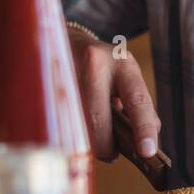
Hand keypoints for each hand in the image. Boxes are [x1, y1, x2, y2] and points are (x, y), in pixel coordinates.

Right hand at [70, 30, 160, 162]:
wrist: (65, 40)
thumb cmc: (101, 67)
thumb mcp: (123, 78)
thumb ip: (133, 107)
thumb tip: (139, 145)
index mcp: (122, 64)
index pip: (137, 100)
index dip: (143, 128)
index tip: (147, 151)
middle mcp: (94, 62)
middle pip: (98, 119)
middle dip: (106, 145)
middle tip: (110, 154)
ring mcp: (66, 70)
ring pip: (76, 122)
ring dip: (87, 140)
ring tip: (93, 140)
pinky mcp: (46, 81)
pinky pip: (58, 118)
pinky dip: (69, 131)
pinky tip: (73, 128)